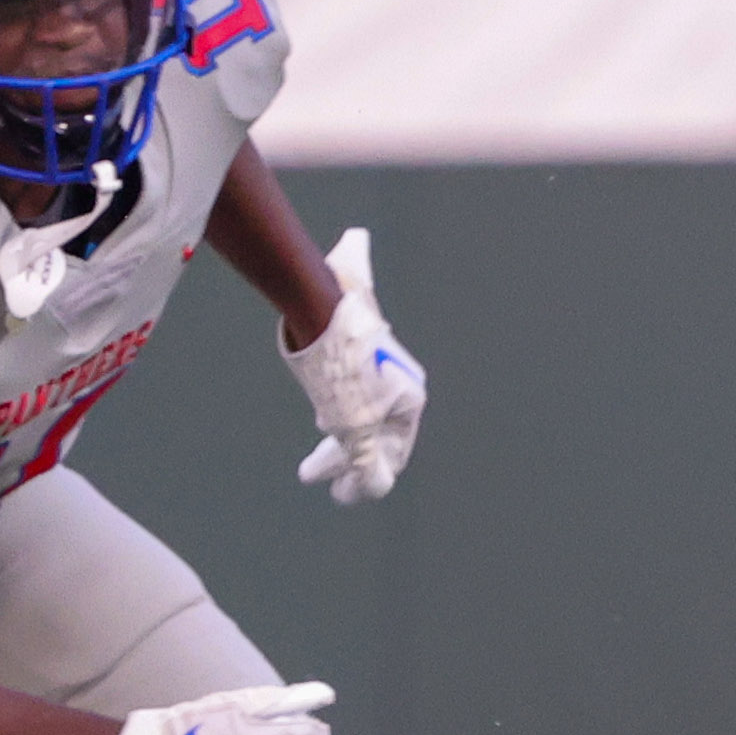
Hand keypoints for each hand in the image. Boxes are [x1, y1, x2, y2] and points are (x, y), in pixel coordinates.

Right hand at [283, 228, 426, 503]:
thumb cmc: (342, 300)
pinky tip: (344, 496)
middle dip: (359, 456)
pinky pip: (365, 472)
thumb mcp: (357, 286)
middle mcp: (400, 407)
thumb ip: (356, 265)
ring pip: (370, 461)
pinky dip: (355, 486)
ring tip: (342, 494)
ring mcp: (380, 421)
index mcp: (408, 384)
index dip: (370, 428)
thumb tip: (356, 239)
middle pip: (383, 443)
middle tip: (339, 468)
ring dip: (353, 478)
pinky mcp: (358, 433)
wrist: (327, 313)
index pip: (399, 420)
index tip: (337, 427)